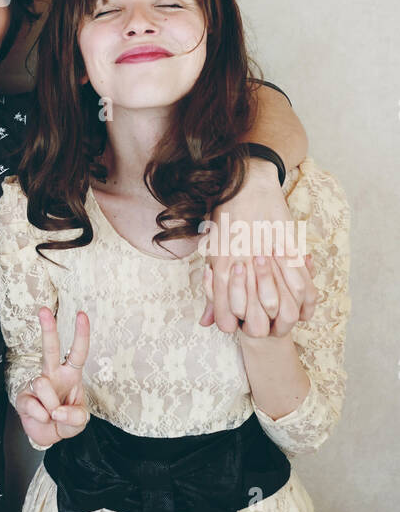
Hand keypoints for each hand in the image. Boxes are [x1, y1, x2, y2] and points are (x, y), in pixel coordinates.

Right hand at [15, 307, 89, 447]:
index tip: (81, 314)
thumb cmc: (67, 420)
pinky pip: (33, 404)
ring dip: (52, 406)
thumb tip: (56, 410)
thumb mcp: (80, 421)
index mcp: (71, 374)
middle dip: (48, 329)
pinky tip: (43, 418)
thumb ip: (75, 417)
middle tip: (44, 310)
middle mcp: (53, 374)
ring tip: (53, 415)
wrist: (48, 435)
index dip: (81, 334)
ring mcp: (37, 384)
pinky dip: (41, 417)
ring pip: (42, 384)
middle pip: (51, 349)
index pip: (78, 352)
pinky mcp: (23, 397)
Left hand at [200, 165, 318, 331]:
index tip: (238, 327)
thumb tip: (205, 323)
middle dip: (260, 327)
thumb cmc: (226, 215)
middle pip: (256, 318)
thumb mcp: (212, 251)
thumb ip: (211, 291)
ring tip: (283, 321)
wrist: (248, 183)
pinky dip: (305, 302)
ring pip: (283, 306)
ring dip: (283, 316)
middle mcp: (243, 266)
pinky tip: (303, 310)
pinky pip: (302, 285)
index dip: (233, 327)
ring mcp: (268, 258)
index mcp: (220, 266)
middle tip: (265, 327)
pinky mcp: (289, 249)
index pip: (227, 316)